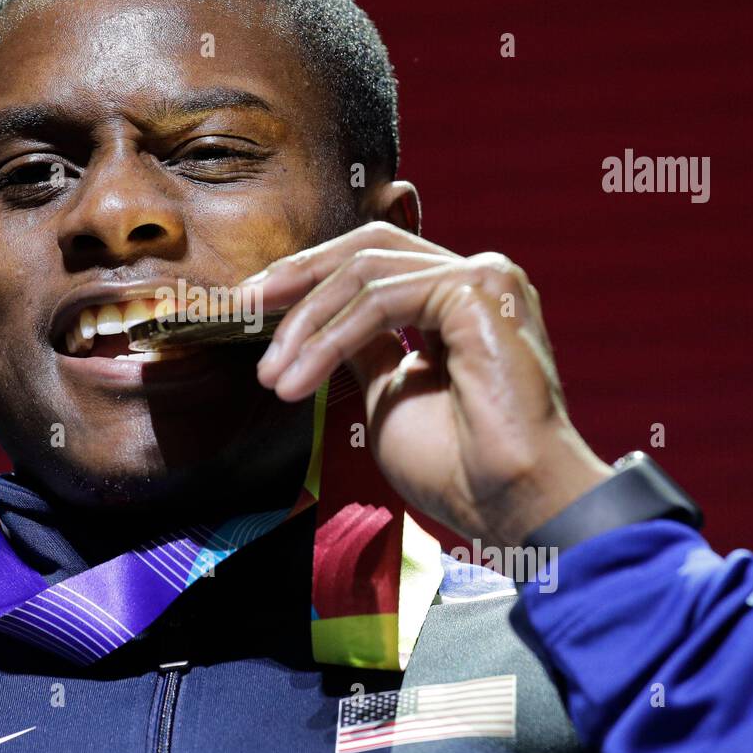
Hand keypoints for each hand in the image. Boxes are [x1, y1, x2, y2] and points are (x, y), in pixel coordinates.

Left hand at [248, 223, 612, 548]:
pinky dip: (331, 337)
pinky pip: (382, 300)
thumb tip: (321, 323)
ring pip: (364, 274)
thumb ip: (362, 349)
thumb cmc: (460, 467)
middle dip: (295, 277)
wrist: (511, 503)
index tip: (251, 307)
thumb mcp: (388, 395)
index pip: (371, 264)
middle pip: (365, 249)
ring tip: (273, 375)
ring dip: (305, 325)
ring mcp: (481, 278)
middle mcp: (473, 279)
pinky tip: (301, 376)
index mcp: (456, 302)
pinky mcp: (479, 289)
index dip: (306, 279)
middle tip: (241, 309)